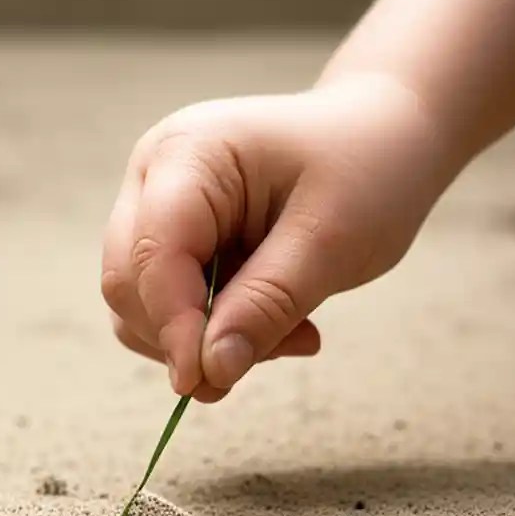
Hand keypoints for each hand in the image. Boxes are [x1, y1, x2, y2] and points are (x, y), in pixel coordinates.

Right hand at [101, 74, 463, 402]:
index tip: (210, 381)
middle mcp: (154, 174)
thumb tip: (208, 371)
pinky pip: (169, 303)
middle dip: (188, 336)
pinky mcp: (175, 236)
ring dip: (204, 339)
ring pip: (141, 302)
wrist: (385, 134)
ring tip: (294, 334)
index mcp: (187, 153)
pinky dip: (215, 329)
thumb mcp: (331, 242)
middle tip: (283, 350)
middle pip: (129, 281)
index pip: (153, 253)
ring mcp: (157, 204)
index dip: (174, 324)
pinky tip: (279, 322)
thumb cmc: (367, 169)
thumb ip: (266, 305)